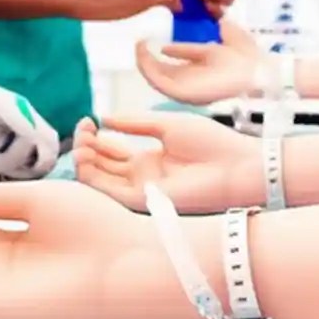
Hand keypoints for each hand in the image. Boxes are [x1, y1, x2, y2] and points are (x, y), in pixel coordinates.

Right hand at [73, 115, 259, 213]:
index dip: (95, 135)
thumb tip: (103, 117)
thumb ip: (134, 122)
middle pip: (101, 164)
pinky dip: (90, 175)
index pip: (110, 150)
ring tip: (81, 140)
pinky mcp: (143, 200)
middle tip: (84, 128)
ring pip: (99, 179)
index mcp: (149, 159)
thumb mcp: (166, 125)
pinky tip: (85, 154)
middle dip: (85, 145)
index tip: (89, 118)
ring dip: (83, 159)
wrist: (238, 165)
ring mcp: (141, 189)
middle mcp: (141, 177)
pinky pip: (107, 191)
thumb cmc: (211, 143)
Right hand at [135, 20, 260, 104]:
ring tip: (138, 45)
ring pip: (155, 77)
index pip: (181, 61)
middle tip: (140, 43)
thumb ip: (224, 29)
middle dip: (148, 58)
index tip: (157, 42)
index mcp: (206, 68)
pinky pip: (156, 81)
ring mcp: (186, 88)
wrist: (258, 74)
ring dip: (143, 61)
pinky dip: (146, 66)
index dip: (171, 51)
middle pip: (164, 71)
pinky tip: (143, 51)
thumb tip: (219, 20)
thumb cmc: (250, 58)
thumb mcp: (233, 37)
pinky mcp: (181, 93)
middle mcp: (194, 80)